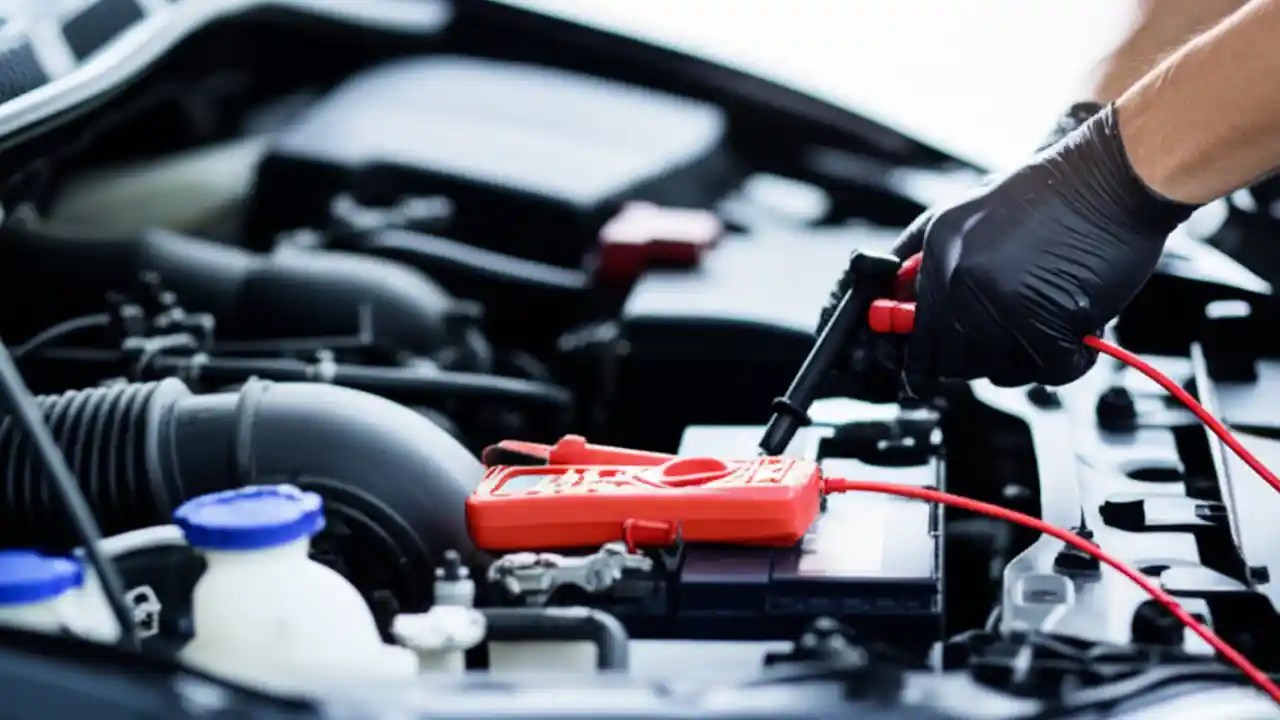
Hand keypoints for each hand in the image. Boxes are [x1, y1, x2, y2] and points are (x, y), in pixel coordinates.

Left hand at [824, 104, 1196, 393]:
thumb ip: (929, 258)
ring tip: (1052, 312)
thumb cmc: (1054, 193)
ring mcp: (1003, 304)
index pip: (915, 333)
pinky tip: (1078, 322)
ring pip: (1003, 371)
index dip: (922, 360)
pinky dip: (1071, 357)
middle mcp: (963, 280)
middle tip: (1014, 334)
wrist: (1113, 176)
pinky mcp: (1048, 322)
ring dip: (1031, 355)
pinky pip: (1052, 370)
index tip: (923, 375)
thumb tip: (897, 301)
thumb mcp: (969, 211)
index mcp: (941, 252)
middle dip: (983, 358)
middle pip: (954, 361)